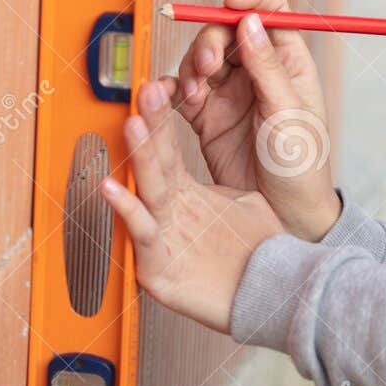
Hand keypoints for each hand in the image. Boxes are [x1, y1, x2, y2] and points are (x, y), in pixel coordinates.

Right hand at [101, 80, 283, 331]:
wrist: (271, 299)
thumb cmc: (258, 256)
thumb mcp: (247, 205)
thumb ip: (231, 178)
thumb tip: (234, 143)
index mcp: (188, 198)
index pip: (169, 151)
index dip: (161, 120)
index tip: (157, 86)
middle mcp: (172, 216)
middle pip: (157, 164)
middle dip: (150, 126)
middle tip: (145, 90)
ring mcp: (164, 241)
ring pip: (150, 192)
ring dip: (140, 158)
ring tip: (131, 125)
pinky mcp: (160, 271)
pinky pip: (145, 235)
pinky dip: (130, 212)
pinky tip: (114, 188)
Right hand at [166, 0, 340, 240]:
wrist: (286, 215)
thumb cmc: (302, 166)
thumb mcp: (288, 113)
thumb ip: (267, 67)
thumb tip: (251, 21)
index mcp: (288, 63)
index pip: (270, 14)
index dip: (251, 0)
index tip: (232, 2)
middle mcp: (257, 72)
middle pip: (226, 33)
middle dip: (211, 40)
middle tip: (208, 64)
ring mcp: (230, 94)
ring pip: (202, 59)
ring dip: (192, 67)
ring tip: (195, 91)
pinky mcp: (207, 118)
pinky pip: (183, 92)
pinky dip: (174, 91)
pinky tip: (173, 100)